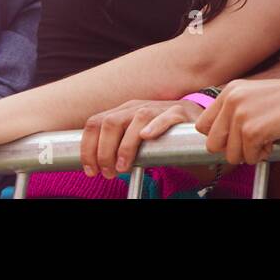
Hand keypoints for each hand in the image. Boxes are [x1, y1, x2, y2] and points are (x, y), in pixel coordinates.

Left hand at [80, 99, 205, 178]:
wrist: (192, 121)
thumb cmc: (159, 134)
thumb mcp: (132, 136)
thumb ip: (116, 144)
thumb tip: (94, 164)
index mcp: (122, 112)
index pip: (95, 123)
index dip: (88, 148)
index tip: (91, 170)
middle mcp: (137, 107)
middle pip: (110, 122)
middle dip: (104, 151)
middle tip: (109, 172)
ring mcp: (158, 108)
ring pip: (136, 119)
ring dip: (126, 146)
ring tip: (125, 166)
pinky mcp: (179, 113)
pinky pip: (166, 117)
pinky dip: (155, 126)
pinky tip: (147, 137)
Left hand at [196, 74, 279, 165]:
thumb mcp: (260, 97)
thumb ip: (237, 111)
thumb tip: (217, 140)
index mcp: (232, 89)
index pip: (204, 125)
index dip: (223, 137)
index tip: (240, 138)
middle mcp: (232, 99)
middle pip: (212, 144)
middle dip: (234, 149)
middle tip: (256, 141)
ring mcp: (241, 114)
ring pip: (231, 155)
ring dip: (251, 153)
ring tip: (271, 137)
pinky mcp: (254, 130)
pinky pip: (249, 158)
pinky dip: (264, 155)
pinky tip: (277, 139)